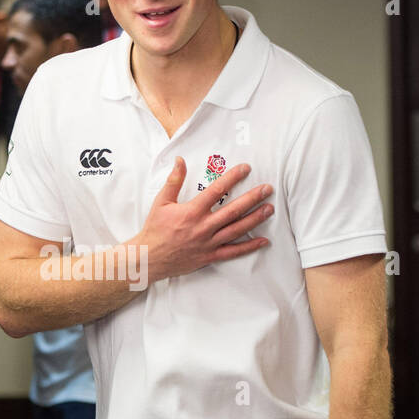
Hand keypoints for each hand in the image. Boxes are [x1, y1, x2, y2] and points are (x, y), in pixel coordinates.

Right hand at [135, 157, 272, 283]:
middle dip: (253, 198)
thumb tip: (180, 160)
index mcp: (192, 211)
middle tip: (267, 189)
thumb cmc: (155, 229)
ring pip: (237, 229)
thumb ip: (174, 180)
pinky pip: (233, 252)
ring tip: (269, 208)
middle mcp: (203, 227)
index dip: (233, 177)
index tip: (246, 168)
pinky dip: (249, 247)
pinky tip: (263, 241)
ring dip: (255, 219)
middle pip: (233, 210)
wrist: (148, 258)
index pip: (217, 190)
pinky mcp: (210, 256)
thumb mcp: (161, 202)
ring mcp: (208, 243)